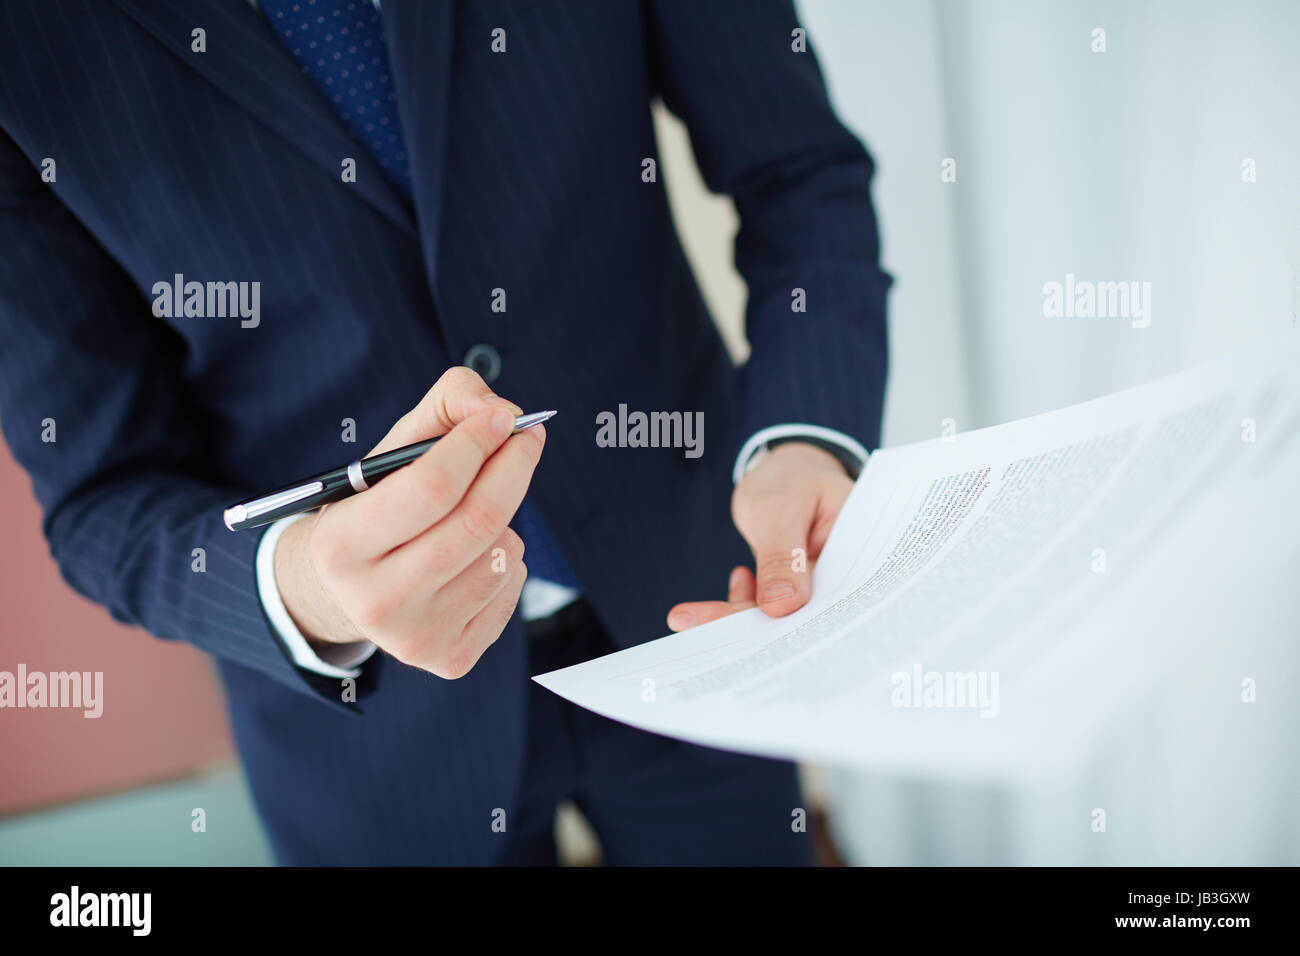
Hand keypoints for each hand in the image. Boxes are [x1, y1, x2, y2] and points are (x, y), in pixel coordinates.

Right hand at [273, 367, 543, 678]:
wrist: (346, 592)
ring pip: (501, 553)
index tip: (503, 419)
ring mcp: (415, 638)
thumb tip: (500, 411)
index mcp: (340, 546)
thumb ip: (445, 406)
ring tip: (472, 515)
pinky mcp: (451, 659)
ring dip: (503, 519)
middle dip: (512, 468)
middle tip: (527, 437)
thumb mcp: (392, 451)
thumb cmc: (378, 506)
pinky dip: (505, 557)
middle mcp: (373, 602)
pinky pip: (511, 586)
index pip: (431, 488)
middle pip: (477, 522)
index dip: (476, 444)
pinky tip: (472, 557)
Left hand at [666, 442, 852, 630]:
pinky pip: (771, 609)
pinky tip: (738, 579)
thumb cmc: (792, 479)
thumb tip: (781, 607)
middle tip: (709, 637)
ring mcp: (822, 586)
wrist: (785, 472)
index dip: (809, 624)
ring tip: (691, 616)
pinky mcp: (798, 592)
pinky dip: (743, 603)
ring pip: (783, 616)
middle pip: (811, 615)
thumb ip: (782, 557)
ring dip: (740, 617)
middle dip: (762, 632)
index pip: (842, 597)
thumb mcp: (781, 507)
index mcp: (865, 552)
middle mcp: (847, 576)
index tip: (765, 631)